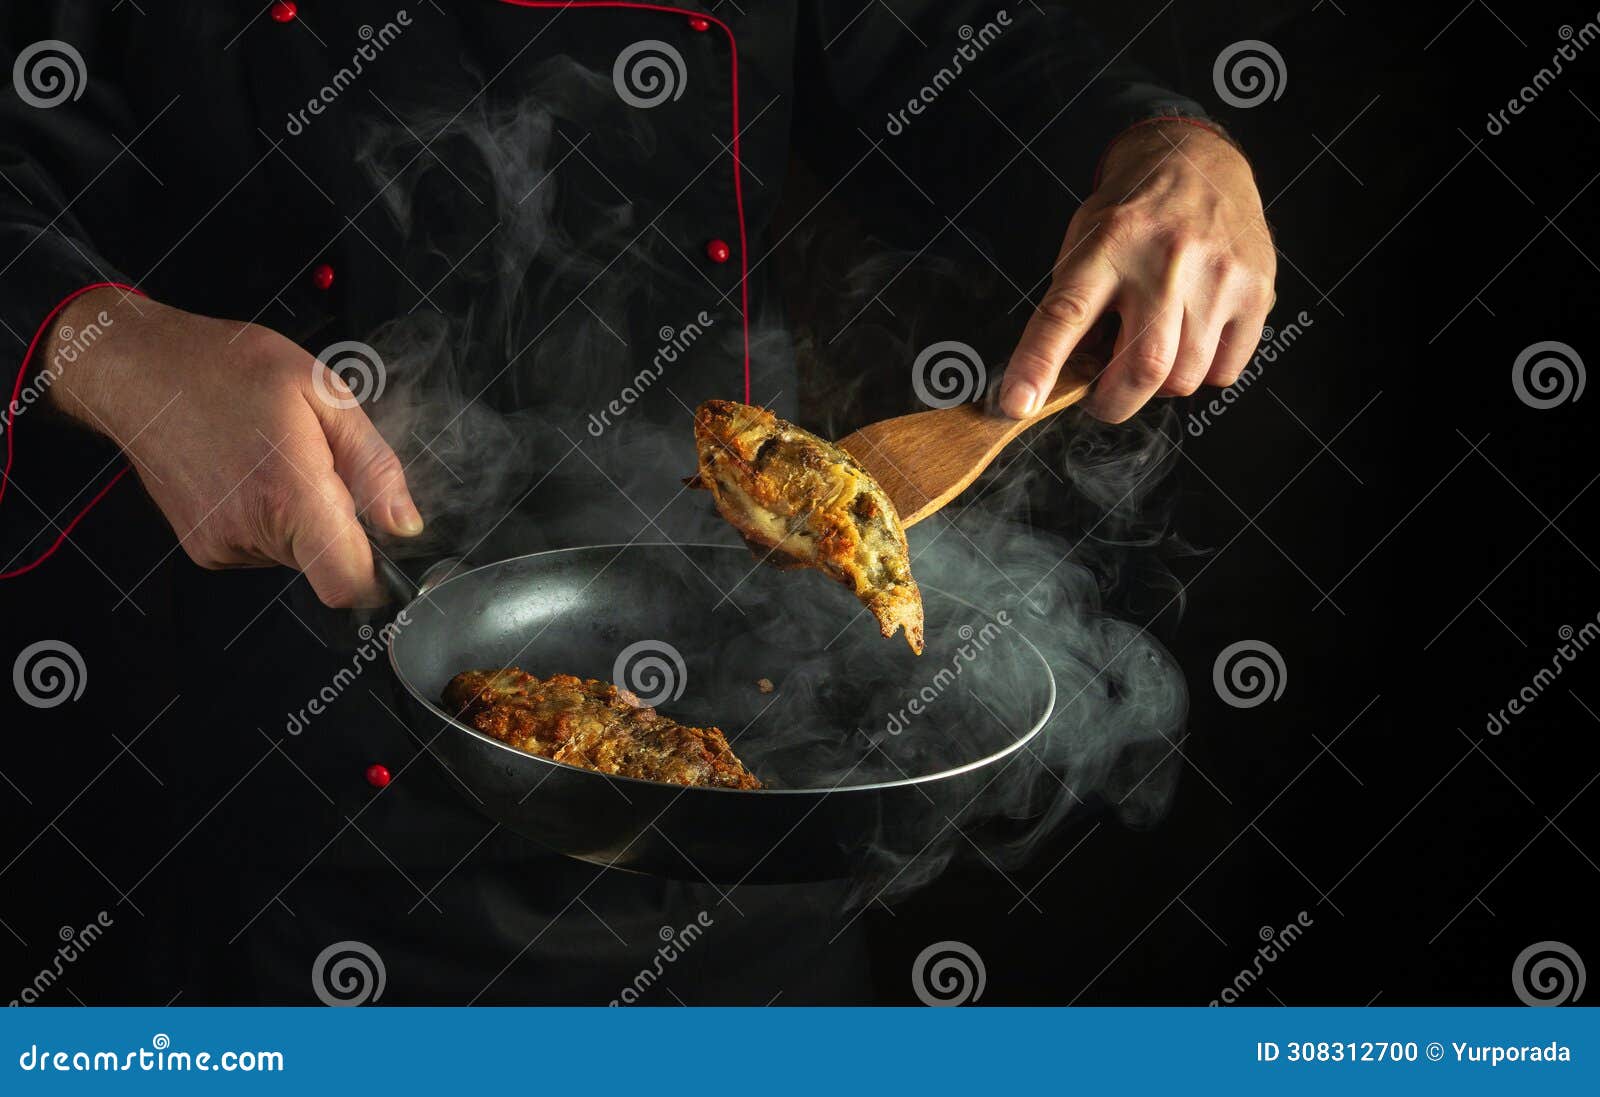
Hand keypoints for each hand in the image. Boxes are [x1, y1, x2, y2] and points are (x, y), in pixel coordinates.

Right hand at [46, 288, 421, 606]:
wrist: (139, 372)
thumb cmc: (229, 369)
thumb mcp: (324, 393)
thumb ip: (374, 465)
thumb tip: (405, 525)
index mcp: (289, 493)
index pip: (348, 584)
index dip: (380, 579)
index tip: (389, 550)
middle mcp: (252, 531)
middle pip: (329, 564)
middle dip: (342, 524)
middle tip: (319, 465)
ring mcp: (222, 546)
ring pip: (299, 556)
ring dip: (306, 519)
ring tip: (277, 460)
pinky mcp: (204, 549)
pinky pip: (265, 549)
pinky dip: (274, 520)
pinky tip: (252, 474)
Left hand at [1001, 120, 1276, 422]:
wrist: (1195, 159)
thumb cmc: (1131, 213)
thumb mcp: (1083, 244)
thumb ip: (1071, 309)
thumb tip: (1058, 382)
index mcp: (1107, 246)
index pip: (1065, 314)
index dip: (1038, 365)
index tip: (1016, 404)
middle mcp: (1164, 260)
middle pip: (1141, 367)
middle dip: (1114, 402)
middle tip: (1103, 397)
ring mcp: (1217, 275)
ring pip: (1184, 378)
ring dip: (1158, 386)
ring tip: (1150, 350)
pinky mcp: (1255, 290)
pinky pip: (1224, 371)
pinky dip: (1201, 373)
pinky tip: (1191, 339)